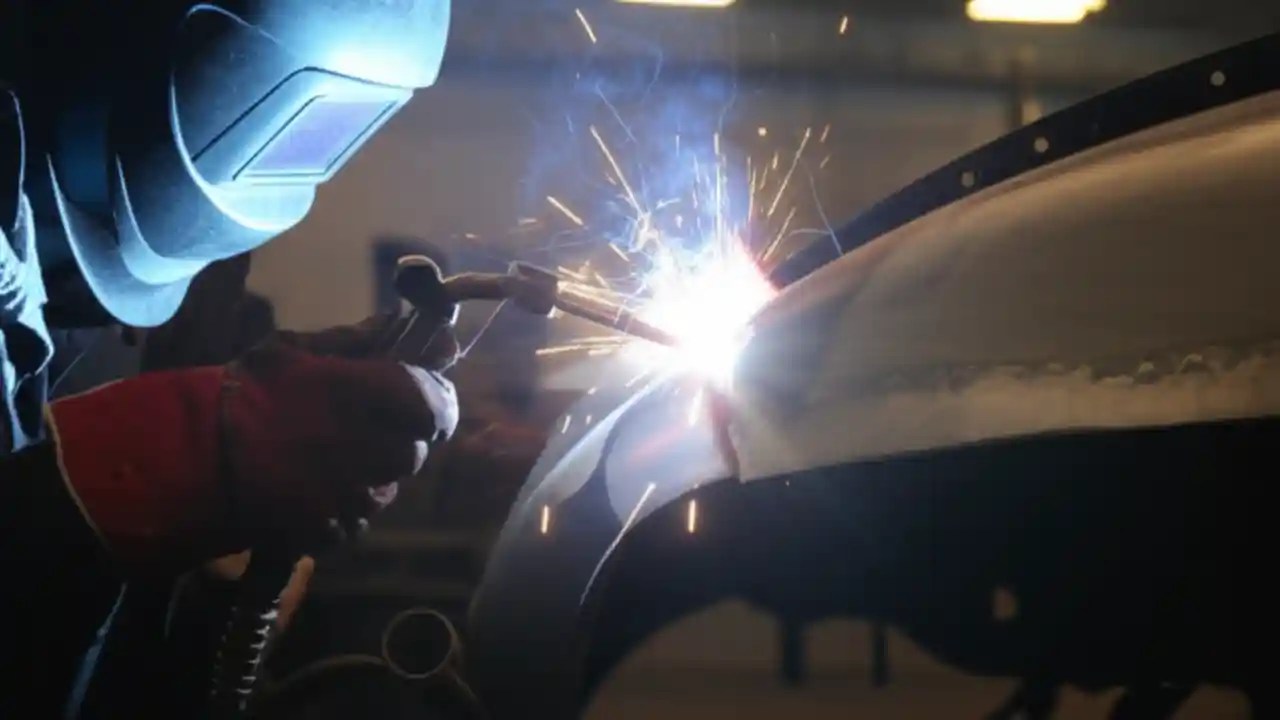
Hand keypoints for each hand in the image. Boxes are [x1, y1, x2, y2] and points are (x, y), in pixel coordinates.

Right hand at [45, 337, 457, 574]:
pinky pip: (355, 522)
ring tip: (327, 462)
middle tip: (363, 431)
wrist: (185, 461)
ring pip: (387, 490)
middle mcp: (366, 446)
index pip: (435, 403)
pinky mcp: (328, 531)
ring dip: (370, 478)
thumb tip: (398, 325)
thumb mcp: (291, 352)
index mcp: (362, 394)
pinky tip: (310, 492)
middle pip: (415, 451)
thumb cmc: (241, 395)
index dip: (435, 403)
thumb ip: (352, 342)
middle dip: (398, 442)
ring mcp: (348, 494)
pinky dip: (341, 511)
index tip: (423, 401)